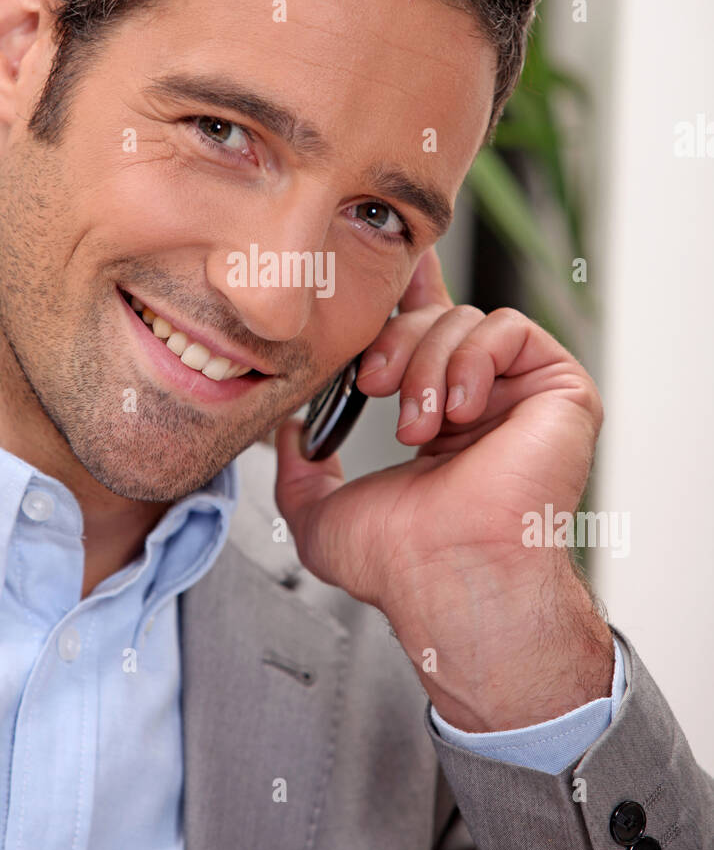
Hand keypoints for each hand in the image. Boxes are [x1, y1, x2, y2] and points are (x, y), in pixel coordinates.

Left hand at [274, 247, 613, 731]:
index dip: (405, 295)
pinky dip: (473, 359)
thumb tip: (288, 434)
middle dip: (391, 343)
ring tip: (418, 425)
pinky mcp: (561, 389)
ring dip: (427, 365)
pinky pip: (509, 329)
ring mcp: (522, 395)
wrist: (449, 578)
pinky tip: (462, 411)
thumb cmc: (400, 564)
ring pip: (465, 321)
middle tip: (371, 388)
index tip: (382, 270)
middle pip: (433, 319)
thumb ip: (298, 474)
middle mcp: (483, 400)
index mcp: (437, 417)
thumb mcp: (321, 518)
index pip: (423, 334)